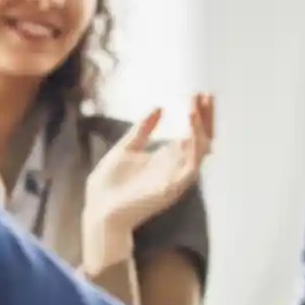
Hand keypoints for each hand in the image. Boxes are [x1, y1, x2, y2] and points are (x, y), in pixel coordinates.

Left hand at [85, 93, 213, 234]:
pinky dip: (194, 147)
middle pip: (201, 139)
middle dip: (205, 118)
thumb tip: (158, 108)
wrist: (99, 210)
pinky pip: (191, 165)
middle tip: (206, 95)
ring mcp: (176, 177)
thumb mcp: (125, 148)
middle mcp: (176, 167)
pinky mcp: (172, 187)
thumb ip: (142, 129)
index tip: (198, 94)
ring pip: (200, 150)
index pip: (191, 134)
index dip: (197, 115)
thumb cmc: (110, 186)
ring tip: (195, 107)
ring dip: (200, 128)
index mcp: (167, 159)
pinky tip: (190, 129)